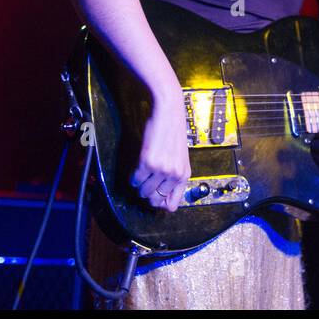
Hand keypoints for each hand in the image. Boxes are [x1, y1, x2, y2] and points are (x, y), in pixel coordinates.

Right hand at [133, 91, 191, 211]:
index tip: (154, 197)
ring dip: (139, 185)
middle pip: (154, 200)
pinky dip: (133, 177)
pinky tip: (138, 166)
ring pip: (143, 192)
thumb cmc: (173, 133)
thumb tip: (160, 197)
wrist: (169, 113)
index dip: (160, 204)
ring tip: (142, 172)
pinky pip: (135, 180)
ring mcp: (161, 170)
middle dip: (147, 193)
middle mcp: (174, 175)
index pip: (171, 205)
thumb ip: (174, 176)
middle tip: (146, 181)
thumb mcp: (180, 158)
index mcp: (184, 175)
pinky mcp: (148, 162)